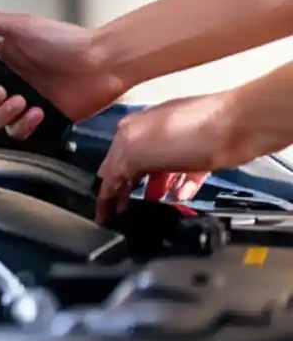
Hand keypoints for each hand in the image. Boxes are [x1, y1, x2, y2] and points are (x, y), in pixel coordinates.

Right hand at [0, 6, 127, 138]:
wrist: (103, 64)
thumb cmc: (68, 42)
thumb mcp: (22, 27)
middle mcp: (4, 81)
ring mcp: (19, 102)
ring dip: (0, 115)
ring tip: (22, 102)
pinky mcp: (36, 121)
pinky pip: (15, 133)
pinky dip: (23, 126)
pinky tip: (39, 112)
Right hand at [95, 93, 241, 222]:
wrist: (238, 126)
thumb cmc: (188, 133)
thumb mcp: (137, 150)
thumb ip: (117, 168)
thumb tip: (107, 184)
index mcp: (130, 131)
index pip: (109, 167)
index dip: (105, 193)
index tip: (103, 215)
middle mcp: (150, 135)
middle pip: (132, 169)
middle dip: (126, 190)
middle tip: (123, 213)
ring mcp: (177, 144)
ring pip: (158, 173)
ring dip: (153, 189)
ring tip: (154, 205)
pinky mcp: (201, 156)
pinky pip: (186, 175)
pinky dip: (182, 187)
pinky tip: (182, 195)